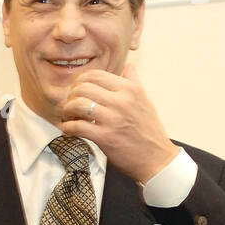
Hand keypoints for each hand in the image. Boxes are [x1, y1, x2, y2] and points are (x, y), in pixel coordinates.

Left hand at [60, 65, 179, 183]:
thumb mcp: (145, 101)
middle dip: (71, 96)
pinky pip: (77, 126)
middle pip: (82, 88)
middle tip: (70, 105)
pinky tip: (68, 129)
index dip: (79, 81)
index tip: (76, 90)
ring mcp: (113, 119)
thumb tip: (129, 66)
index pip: (95, 75)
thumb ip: (134, 82)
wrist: (157, 158)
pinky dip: (67, 127)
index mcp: (130, 90)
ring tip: (68, 117)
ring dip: (67, 111)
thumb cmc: (149, 130)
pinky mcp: (105, 137)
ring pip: (77, 105)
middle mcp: (122, 101)